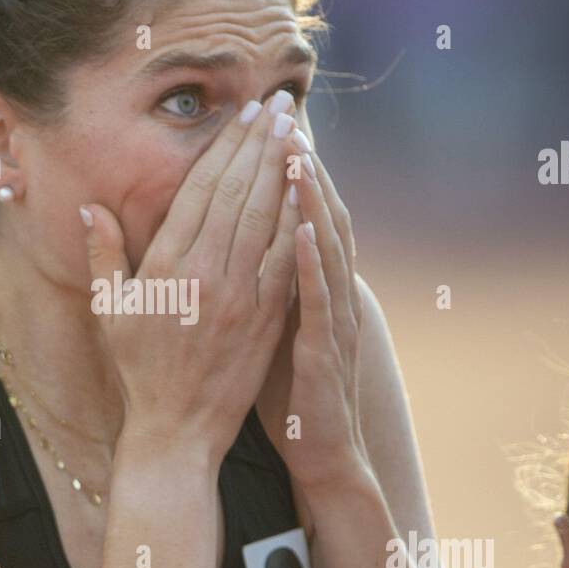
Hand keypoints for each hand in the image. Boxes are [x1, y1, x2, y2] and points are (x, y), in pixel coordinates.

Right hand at [82, 92, 302, 454]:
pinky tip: (313, 192)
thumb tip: (91, 207)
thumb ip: (103, 255)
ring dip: (285, 171)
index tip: (245, 114)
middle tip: (281, 104)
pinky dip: (302, 222)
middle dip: (261, 143)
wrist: (177, 430)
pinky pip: (288, 260)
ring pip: (267, 219)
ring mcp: (241, 296)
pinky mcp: (267, 318)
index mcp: (166, 266)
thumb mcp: (108, 311)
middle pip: (238, 193)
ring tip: (299, 132)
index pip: (200, 190)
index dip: (225, 146)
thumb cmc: (138, 370)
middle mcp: (205, 274)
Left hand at [277, 122, 374, 499]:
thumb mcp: (274, 326)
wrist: (320, 450)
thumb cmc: (290, 389)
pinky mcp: (323, 352)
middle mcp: (327, 293)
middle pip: (316, 218)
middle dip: (301, 167)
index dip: (286, 171)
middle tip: (285, 117)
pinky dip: (312, 262)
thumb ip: (261, 279)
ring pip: (325, 248)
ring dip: (311, 200)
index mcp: (308, 285)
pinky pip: (319, 301)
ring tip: (295, 154)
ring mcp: (330, 320)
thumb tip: (238, 237)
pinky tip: (300, 229)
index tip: (268, 126)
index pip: (298, 215)